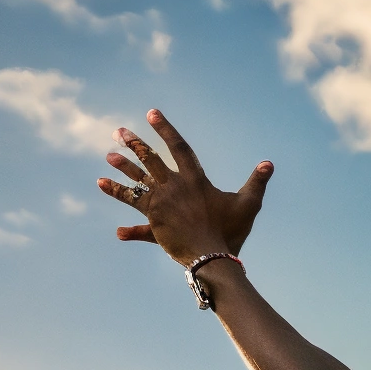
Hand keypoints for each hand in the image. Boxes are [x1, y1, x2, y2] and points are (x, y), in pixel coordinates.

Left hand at [97, 109, 272, 265]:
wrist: (212, 256)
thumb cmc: (232, 231)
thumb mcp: (248, 204)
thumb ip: (256, 182)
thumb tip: (269, 163)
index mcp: (196, 179)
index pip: (178, 147)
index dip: (165, 129)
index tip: (151, 113)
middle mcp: (175, 186)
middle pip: (151, 159)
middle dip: (135, 144)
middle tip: (119, 132)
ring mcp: (162, 203)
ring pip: (137, 180)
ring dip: (123, 167)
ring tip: (109, 155)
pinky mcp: (154, 219)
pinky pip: (133, 206)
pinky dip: (119, 197)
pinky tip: (102, 188)